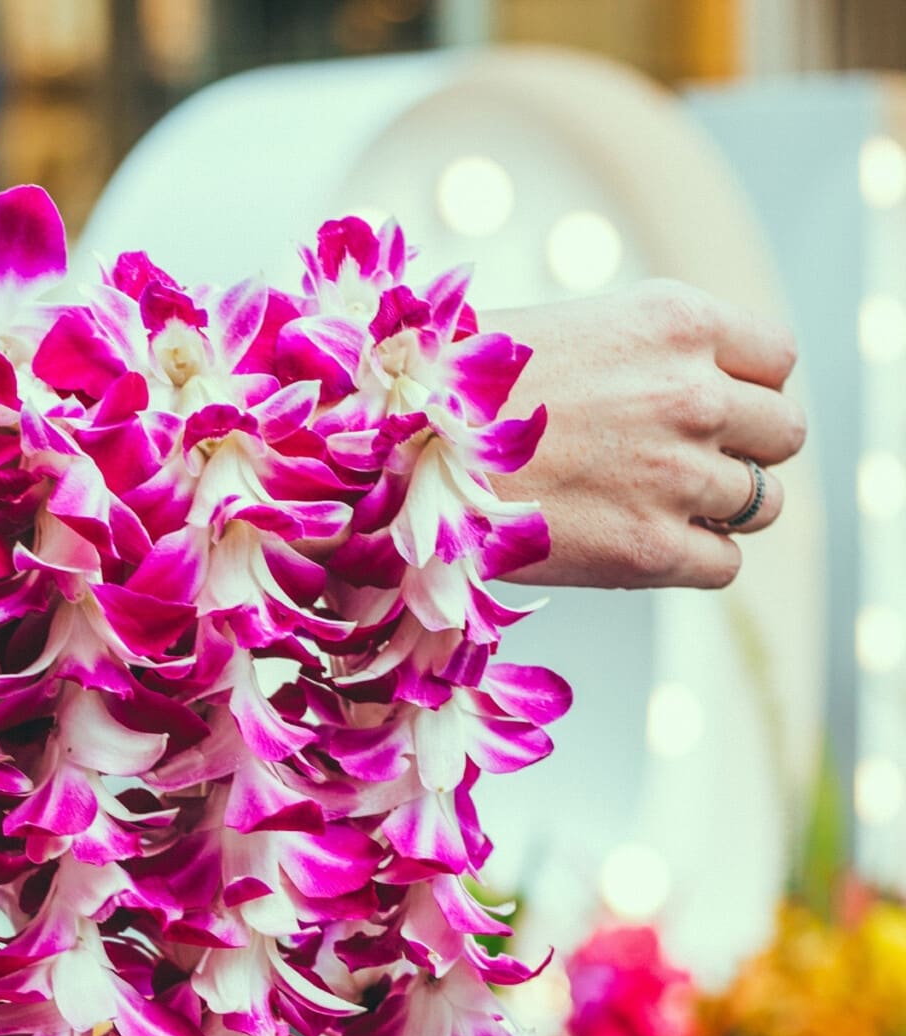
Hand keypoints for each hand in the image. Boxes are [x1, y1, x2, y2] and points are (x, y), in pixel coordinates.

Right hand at [492, 280, 805, 589]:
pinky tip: (637, 545)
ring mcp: (677, 474)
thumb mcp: (574, 332)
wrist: (402, 456)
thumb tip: (696, 393)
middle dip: (743, 452)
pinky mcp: (650, 549)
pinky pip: (724, 564)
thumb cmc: (467, 393)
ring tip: (654, 509)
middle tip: (686, 466)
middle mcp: (692, 392)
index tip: (712, 410)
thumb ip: (649, 356)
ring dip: (718, 511)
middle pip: (783, 434)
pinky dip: (692, 561)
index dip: (748, 391)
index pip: (777, 360)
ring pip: (762, 503)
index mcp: (677, 320)